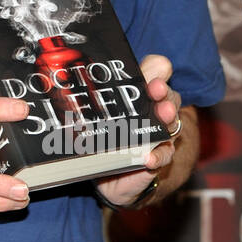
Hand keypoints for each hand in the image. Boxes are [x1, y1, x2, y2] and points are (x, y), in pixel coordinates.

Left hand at [93, 54, 181, 208]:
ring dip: (168, 118)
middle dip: (164, 91)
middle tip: (157, 89)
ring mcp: (158, 135)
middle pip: (167, 96)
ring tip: (164, 115)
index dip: (156, 69)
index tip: (156, 68)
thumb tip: (70, 81)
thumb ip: (91, 99)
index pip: (155, 72)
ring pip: (171, 123)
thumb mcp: (96, 114)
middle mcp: (154, 111)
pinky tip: (149, 158)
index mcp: (140, 94)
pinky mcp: (157, 158)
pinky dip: (157, 157)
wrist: (109, 174)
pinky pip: (163, 156)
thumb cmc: (104, 136)